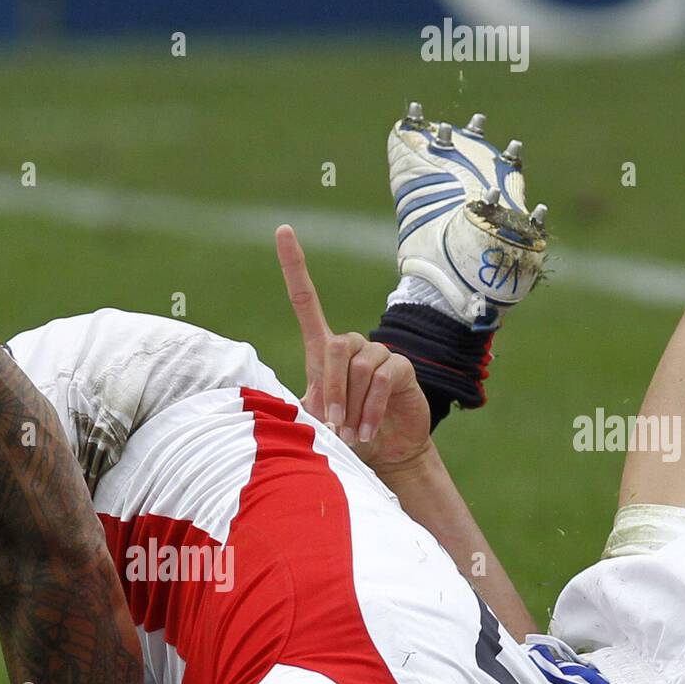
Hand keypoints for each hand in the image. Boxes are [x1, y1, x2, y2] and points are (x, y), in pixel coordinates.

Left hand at [275, 224, 431, 470]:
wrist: (385, 453)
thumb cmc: (345, 432)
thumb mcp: (316, 419)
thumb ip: (305, 404)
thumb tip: (295, 405)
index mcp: (323, 350)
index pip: (305, 301)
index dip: (294, 266)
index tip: (283, 230)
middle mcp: (352, 345)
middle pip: (335, 347)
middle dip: (332, 390)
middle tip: (334, 426)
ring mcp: (379, 353)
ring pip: (360, 367)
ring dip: (352, 406)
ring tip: (353, 434)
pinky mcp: (402, 368)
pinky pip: (382, 380)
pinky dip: (370, 410)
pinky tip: (368, 431)